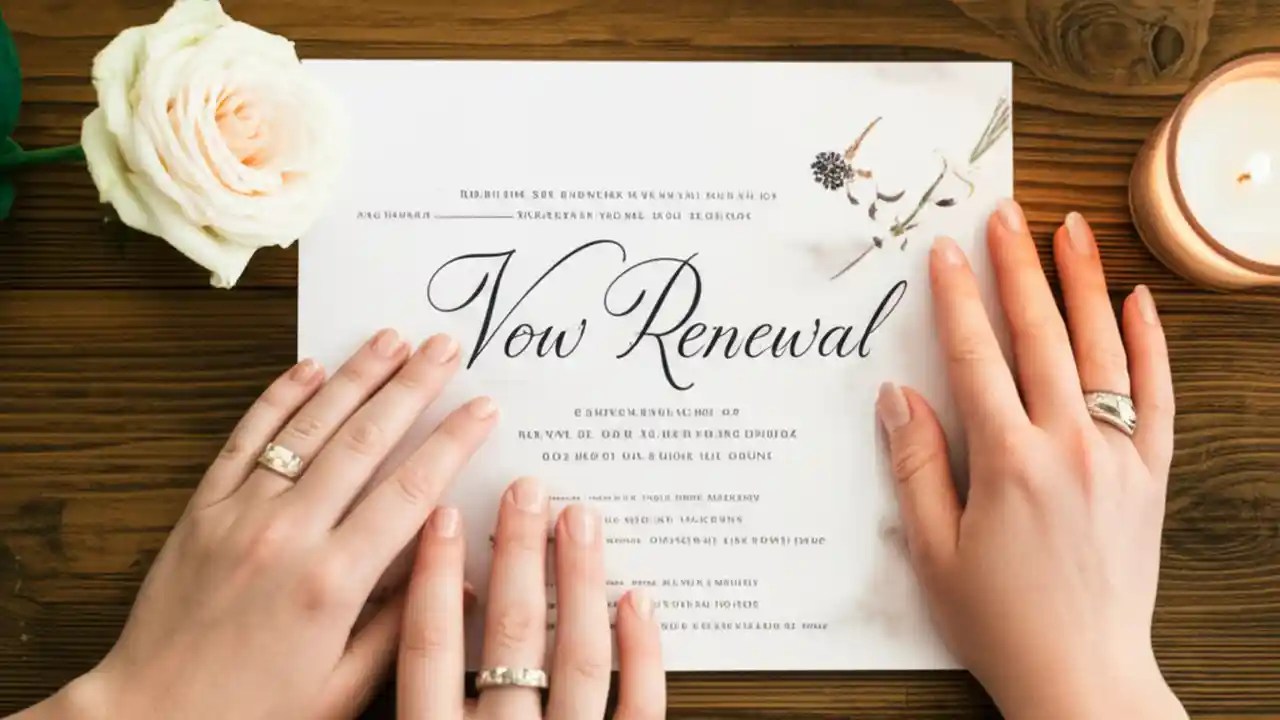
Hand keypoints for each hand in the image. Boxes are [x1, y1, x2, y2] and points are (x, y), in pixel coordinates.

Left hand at [22, 329, 495, 719]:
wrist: (151, 718)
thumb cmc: (251, 713)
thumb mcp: (342, 687)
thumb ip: (402, 624)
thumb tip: (459, 579)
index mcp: (332, 582)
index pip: (410, 490)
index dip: (452, 442)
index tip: (482, 409)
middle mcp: (288, 535)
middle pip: (365, 440)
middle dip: (413, 386)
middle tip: (446, 348)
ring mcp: (240, 515)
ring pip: (308, 427)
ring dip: (355, 376)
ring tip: (390, 338)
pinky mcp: (202, 510)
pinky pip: (245, 439)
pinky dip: (278, 399)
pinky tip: (309, 368)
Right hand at [398, 477, 664, 718]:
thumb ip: (417, 699)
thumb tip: (426, 621)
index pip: (431, 648)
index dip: (435, 577)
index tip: (443, 516)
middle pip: (511, 633)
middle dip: (519, 554)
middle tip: (526, 492)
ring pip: (579, 659)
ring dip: (580, 580)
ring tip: (580, 520)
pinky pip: (639, 707)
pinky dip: (641, 653)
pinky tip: (636, 602)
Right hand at [879, 202, 1185, 718]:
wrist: (1083, 675)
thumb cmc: (1001, 622)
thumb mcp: (934, 552)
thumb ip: (916, 468)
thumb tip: (899, 397)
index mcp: (1008, 464)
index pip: (976, 358)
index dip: (957, 298)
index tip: (946, 251)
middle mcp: (1068, 447)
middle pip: (1040, 336)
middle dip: (1018, 269)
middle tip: (1005, 216)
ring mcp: (1117, 458)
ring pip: (1102, 350)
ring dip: (1084, 283)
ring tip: (1071, 229)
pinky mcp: (1150, 476)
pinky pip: (1156, 397)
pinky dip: (1149, 345)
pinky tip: (1138, 301)